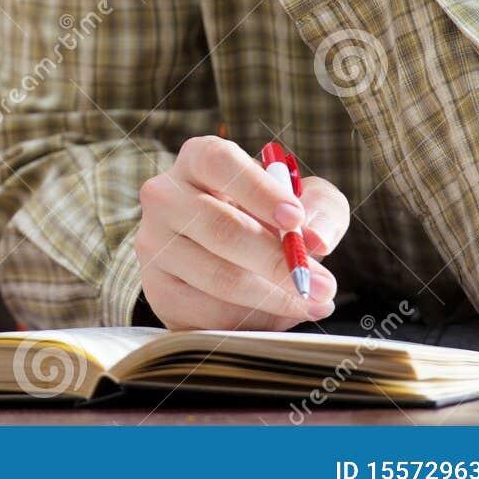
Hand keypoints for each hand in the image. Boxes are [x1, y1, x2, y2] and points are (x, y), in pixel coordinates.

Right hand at [135, 135, 350, 330]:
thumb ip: (320, 208)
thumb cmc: (269, 217)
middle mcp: (165, 196)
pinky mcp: (157, 289)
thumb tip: (314, 239)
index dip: (258, 190)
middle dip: (277, 260)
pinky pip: (209, 314)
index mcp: (197, 159)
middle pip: (220, 228)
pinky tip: (278, 313)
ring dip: (274, 298)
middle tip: (323, 284)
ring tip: (312, 303)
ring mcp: (154, 244)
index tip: (295, 219)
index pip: (219, 163)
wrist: (231, 256)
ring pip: (219, 277)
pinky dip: (253, 320)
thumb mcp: (304, 200)